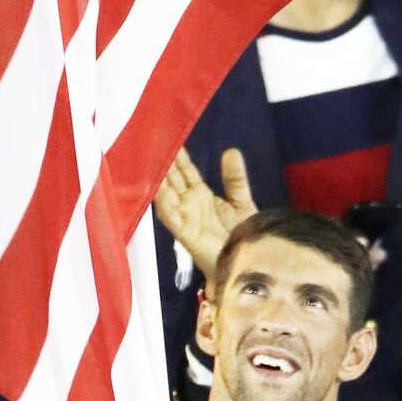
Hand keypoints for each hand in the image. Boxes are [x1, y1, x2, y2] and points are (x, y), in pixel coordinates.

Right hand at [155, 146, 254, 281]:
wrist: (250, 264)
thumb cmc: (243, 237)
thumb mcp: (241, 201)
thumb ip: (234, 178)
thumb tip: (231, 151)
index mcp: (201, 196)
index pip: (185, 171)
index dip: (178, 155)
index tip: (169, 136)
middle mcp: (190, 205)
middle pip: (172, 179)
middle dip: (163, 161)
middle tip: (152, 140)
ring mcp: (185, 218)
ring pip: (165, 194)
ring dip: (157, 178)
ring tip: (151, 158)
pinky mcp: (185, 233)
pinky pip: (169, 215)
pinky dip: (162, 201)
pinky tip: (157, 187)